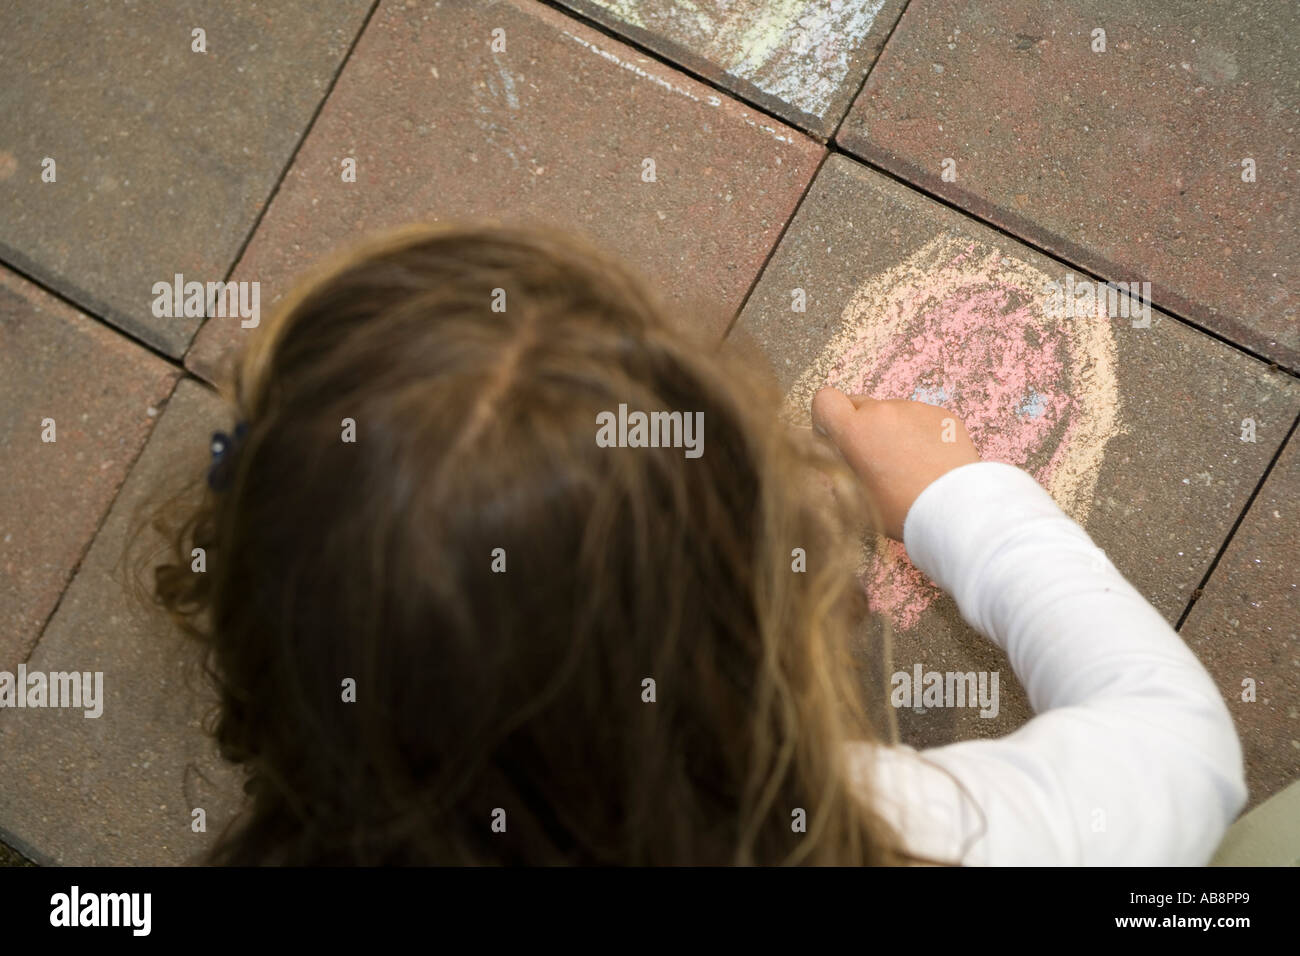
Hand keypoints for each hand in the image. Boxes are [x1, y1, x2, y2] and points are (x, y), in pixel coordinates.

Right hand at [810, 387, 980, 539]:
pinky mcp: (942, 414)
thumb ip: (842, 468)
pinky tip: (929, 461)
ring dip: (892, 430)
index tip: (835, 438)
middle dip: (860, 426)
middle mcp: (883, 411)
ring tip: (908, 466)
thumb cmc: (902, 509)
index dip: (826, 417)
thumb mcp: (857, 496)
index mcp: (855, 431)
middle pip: (859, 405)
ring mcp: (915, 409)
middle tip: (874, 459)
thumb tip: (835, 457)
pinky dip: (919, 433)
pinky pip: (920, 417)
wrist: (957, 509)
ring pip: (891, 412)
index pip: (825, 399)